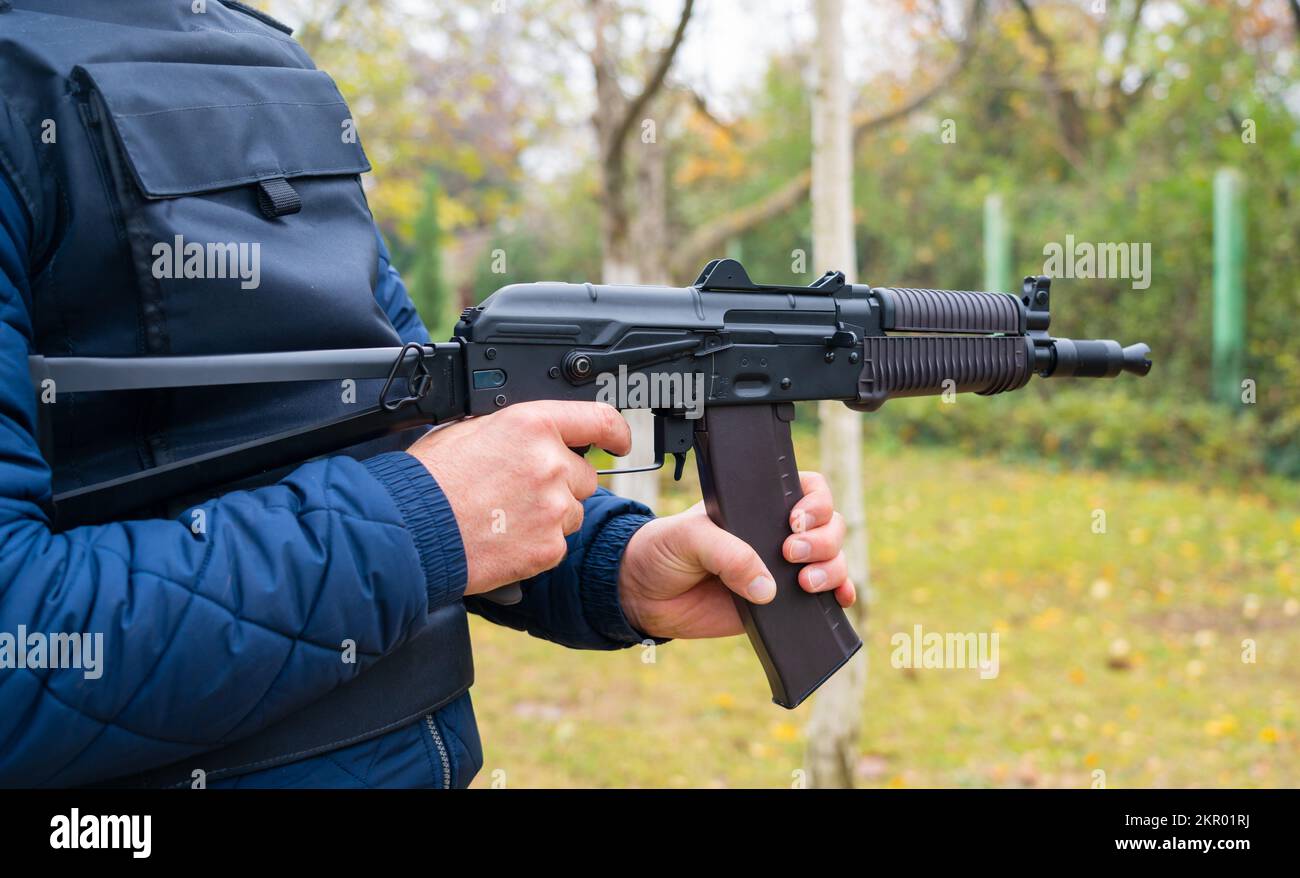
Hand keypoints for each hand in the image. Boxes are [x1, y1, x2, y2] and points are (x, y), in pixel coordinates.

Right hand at [406, 401, 630, 595]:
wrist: (410, 532)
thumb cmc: (429, 480)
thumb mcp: (468, 429)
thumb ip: (513, 429)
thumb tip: (532, 434)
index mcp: (532, 425)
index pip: (598, 421)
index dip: (615, 432)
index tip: (620, 441)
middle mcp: (550, 463)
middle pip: (584, 475)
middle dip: (560, 484)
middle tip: (518, 492)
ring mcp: (554, 508)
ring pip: (572, 512)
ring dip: (549, 515)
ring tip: (504, 517)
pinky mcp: (549, 547)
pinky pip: (557, 544)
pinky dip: (536, 544)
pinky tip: (504, 538)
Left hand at [617, 472, 853, 638]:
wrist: (644, 595)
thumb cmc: (663, 551)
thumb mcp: (690, 539)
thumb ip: (728, 556)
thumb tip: (768, 588)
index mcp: (757, 504)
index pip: (809, 489)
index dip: (815, 503)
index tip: (795, 521)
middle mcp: (776, 532)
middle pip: (830, 525)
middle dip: (823, 540)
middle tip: (791, 554)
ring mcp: (782, 567)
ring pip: (833, 558)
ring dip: (832, 568)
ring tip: (805, 583)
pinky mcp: (780, 600)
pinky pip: (824, 595)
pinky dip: (839, 594)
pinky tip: (839, 599)